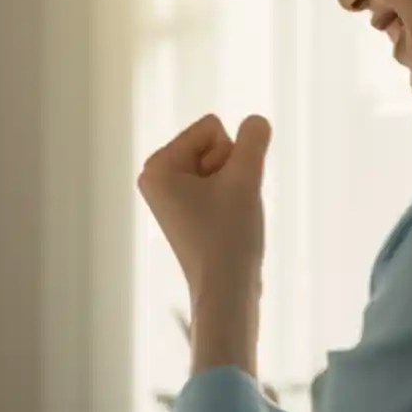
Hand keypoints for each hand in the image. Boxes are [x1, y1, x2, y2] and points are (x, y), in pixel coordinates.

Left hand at [138, 114, 272, 374]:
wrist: (226, 290)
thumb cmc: (229, 234)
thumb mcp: (245, 177)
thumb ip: (253, 139)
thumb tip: (255, 121)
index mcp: (156, 166)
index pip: (211, 127)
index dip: (228, 157)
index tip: (219, 194)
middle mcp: (156, 178)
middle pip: (214, 143)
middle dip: (229, 170)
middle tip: (223, 207)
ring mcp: (170, 195)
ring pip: (222, 164)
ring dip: (233, 185)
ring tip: (224, 217)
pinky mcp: (186, 210)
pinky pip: (220, 184)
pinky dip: (231, 198)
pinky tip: (224, 224)